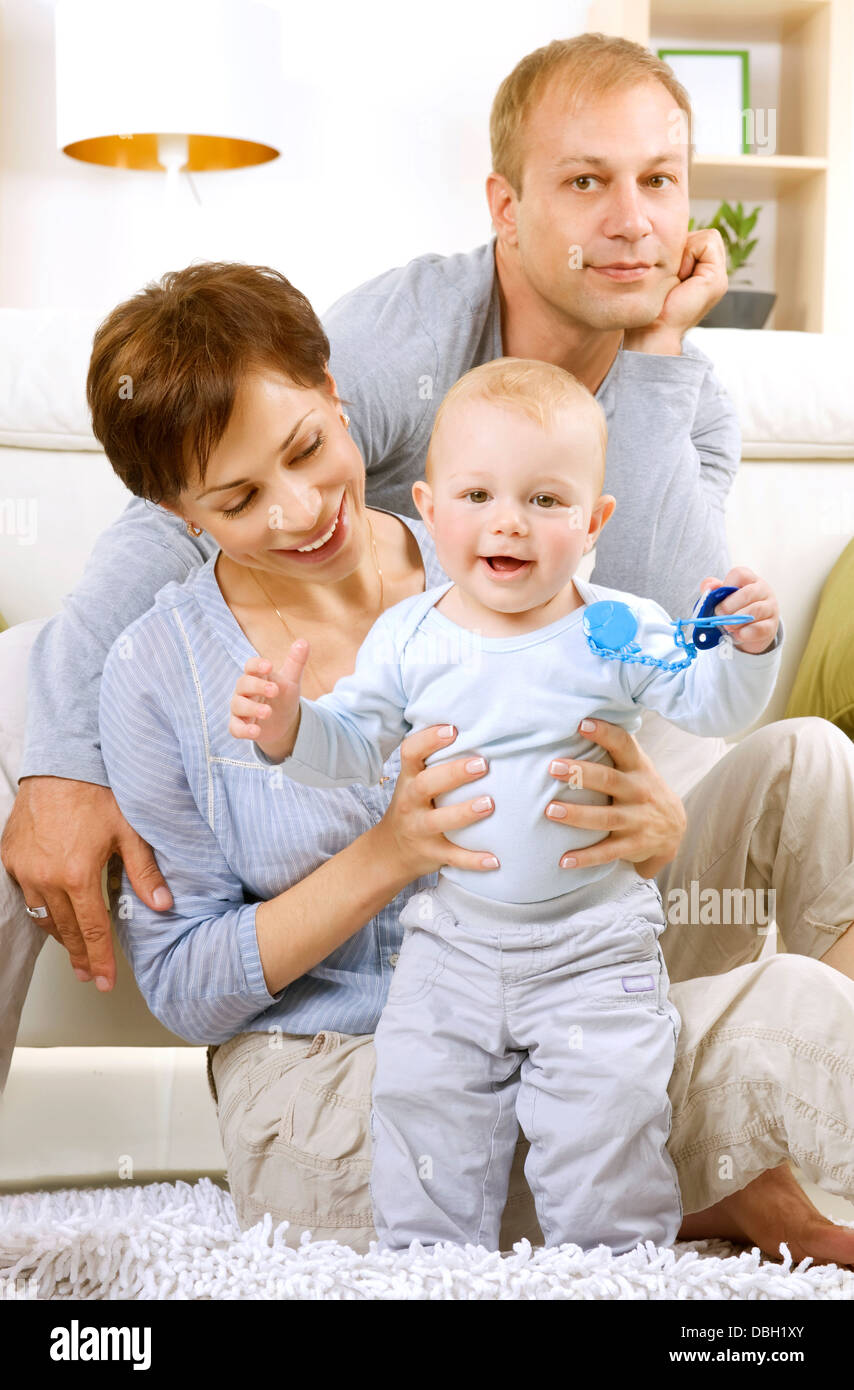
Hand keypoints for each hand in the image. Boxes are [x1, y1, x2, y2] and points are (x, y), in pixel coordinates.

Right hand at [0, 776, 174, 989]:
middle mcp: (46, 877)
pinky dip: (41, 907)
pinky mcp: (11, 858)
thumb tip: (163, 904)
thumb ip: (144, 871)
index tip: (103, 981)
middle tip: (87, 975)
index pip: (93, 930)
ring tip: (73, 949)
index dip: (100, 959)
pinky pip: (26, 894)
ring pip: (42, 916)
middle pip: (65, 930)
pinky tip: (53, 914)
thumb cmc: (96, 792)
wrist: (58, 764)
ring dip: (59, 935)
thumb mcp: (130, 831)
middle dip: (79, 955)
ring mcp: (24, 869)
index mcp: (78, 875)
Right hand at [229, 645, 308, 760]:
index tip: (270, 666)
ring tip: (268, 712)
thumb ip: (296, 662)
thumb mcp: (291, 680)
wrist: (282, 722)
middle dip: (257, 686)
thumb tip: (304, 641)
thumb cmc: (282, 696)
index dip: (257, 665)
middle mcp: (245, 691)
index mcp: (256, 676)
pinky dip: (243, 730)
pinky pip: (235, 728)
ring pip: (238, 705)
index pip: (250, 666)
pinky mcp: (240, 726)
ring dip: (251, 708)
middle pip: (243, 684)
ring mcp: (240, 708)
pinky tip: (255, 732)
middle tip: (275, 690)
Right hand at [374, 724, 499, 880]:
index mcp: (409, 779)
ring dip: (464, 813)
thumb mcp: (414, 780)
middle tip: (482, 763)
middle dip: (453, 774)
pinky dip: (473, 860)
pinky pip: (453, 858)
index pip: (410, 753)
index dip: (428, 740)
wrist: (391, 851)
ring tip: (489, 803)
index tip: (453, 730)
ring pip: (438, 822)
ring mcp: (420, 830)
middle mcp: (410, 803)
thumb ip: (435, 759)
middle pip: (425, 785)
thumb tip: (477, 725)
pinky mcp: (433, 854)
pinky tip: (495, 860)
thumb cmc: (414, 805)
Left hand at [544, 719, 685, 877]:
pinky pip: (607, 853)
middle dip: (581, 774)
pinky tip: (563, 860)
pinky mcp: (633, 845)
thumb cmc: (642, 789)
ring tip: (550, 810)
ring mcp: (637, 820)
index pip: (623, 745)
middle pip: (609, 780)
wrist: (675, 828)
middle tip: (553, 767)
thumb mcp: (637, 766)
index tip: (581, 723)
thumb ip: (614, 749)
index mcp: (637, 768)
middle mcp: (638, 791)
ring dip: (577, 815)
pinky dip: (585, 858)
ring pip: (605, 818)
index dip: (604, 733)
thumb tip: (577, 719)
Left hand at [623, 227, 727, 352]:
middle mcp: (714, 276)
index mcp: (702, 275)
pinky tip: (680, 277)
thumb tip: (667, 232)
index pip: (699, 239)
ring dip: (685, 252)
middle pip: (705, 236)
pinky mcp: (717, 280)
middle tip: (671, 275)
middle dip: (684, 248)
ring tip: (676, 278)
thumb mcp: (661, 274)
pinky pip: (707, 242)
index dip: (681, 247)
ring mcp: (719, 279)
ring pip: (708, 237)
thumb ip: (673, 255)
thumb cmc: (650, 306)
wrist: (652, 332)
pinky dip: (689, 254)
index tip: (666, 271)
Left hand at [698, 568, 779, 653]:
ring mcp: (770, 607)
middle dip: (729, 606)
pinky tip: (736, 635)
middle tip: (718, 615)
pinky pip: (760, 628)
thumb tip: (709, 587)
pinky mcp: (771, 626)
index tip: (718, 598)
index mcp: (750, 579)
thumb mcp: (724, 596)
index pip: (740, 574)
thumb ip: (714, 589)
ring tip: (726, 626)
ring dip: (737, 620)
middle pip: (748, 593)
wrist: (753, 630)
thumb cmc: (736, 608)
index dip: (726, 585)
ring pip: (756, 610)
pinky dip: (745, 633)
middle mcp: (763, 590)